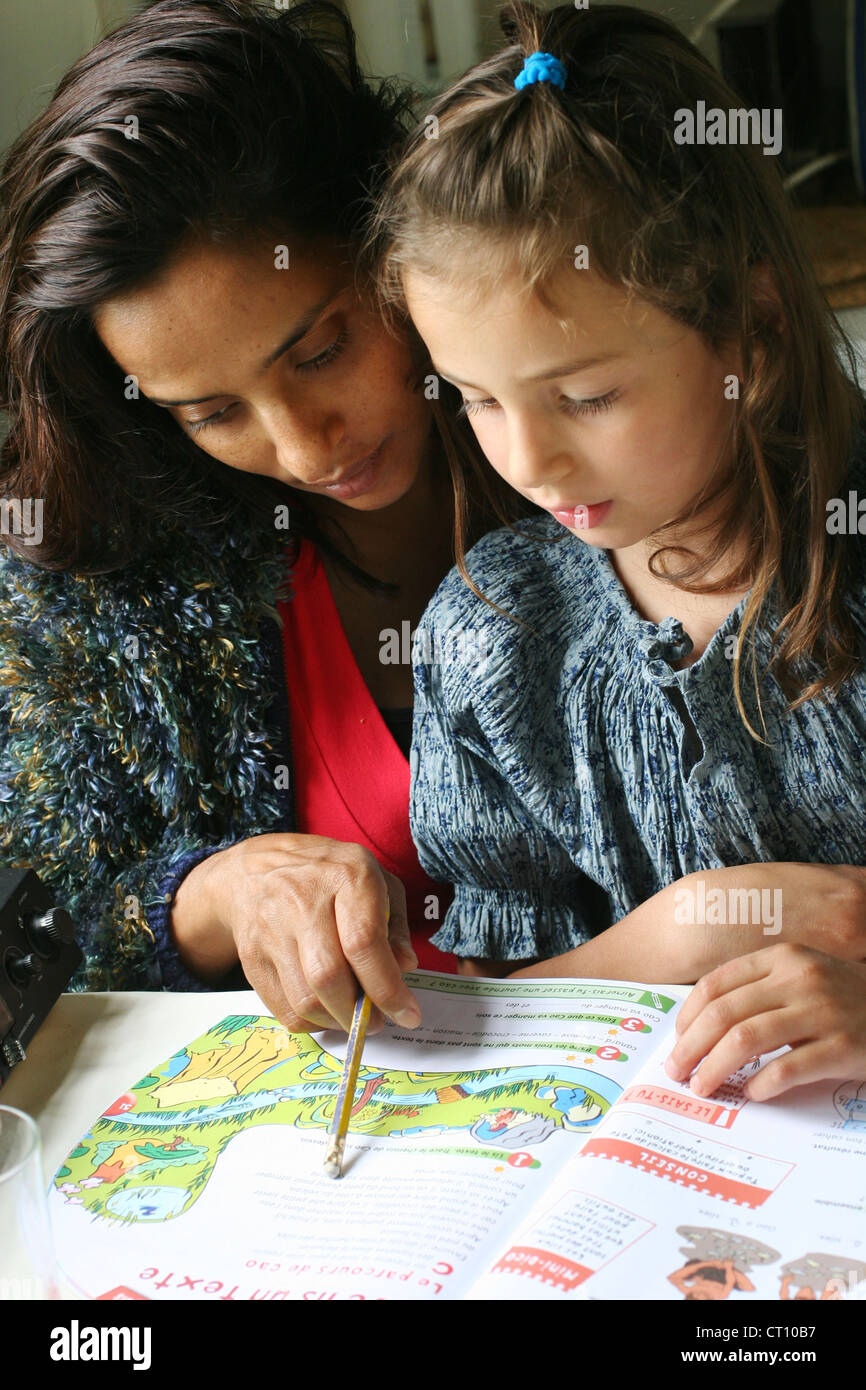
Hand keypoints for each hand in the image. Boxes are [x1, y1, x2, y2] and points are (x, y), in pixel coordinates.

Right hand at [173, 833, 420, 1034]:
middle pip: (329, 976)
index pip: (364, 943)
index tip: (408, 1014)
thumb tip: (405, 966)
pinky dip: (310, 1023)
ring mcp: (271, 929)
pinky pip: (281, 1007)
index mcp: (345, 876)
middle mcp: (303, 900)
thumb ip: (395, 924)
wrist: (254, 869)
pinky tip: (326, 1012)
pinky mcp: (252, 956)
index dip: (388, 988)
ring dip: (336, 1022)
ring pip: (304, 999)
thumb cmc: (326, 875)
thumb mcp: (375, 880)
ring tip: (353, 1017)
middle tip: (379, 1021)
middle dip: (360, 1013)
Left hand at [664, 942, 865, 1099]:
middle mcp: (799, 979)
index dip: (687, 1018)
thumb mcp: (802, 977)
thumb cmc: (843, 999)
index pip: (715, 985)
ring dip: (715, 1068)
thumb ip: (759, 990)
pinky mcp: (842, 1047)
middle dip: (691, 1047)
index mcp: (781, 959)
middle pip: (724, 1014)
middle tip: (676, 1072)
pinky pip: (787, 1069)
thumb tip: (700, 1027)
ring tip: (703, 1087)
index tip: (676, 1042)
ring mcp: (822, 1012)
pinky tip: (752, 1094)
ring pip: (746, 1040)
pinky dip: (761, 1085)